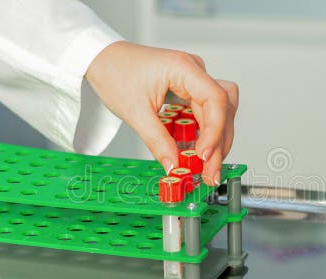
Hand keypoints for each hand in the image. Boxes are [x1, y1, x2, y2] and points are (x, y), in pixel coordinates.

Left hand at [85, 41, 237, 185]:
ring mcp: (194, 80)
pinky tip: (199, 153)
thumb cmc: (114, 72)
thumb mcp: (134, 112)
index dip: (215, 130)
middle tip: (210, 172)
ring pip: (220, 112)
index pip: (215, 99)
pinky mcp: (189, 90)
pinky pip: (206, 113)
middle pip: (223, 108)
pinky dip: (206, 134)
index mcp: (183, 67)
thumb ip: (157, 141)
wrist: (101, 59)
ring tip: (207, 167)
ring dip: (217, 140)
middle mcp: (194, 71)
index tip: (204, 155)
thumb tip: (174, 166)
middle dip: (219, 142)